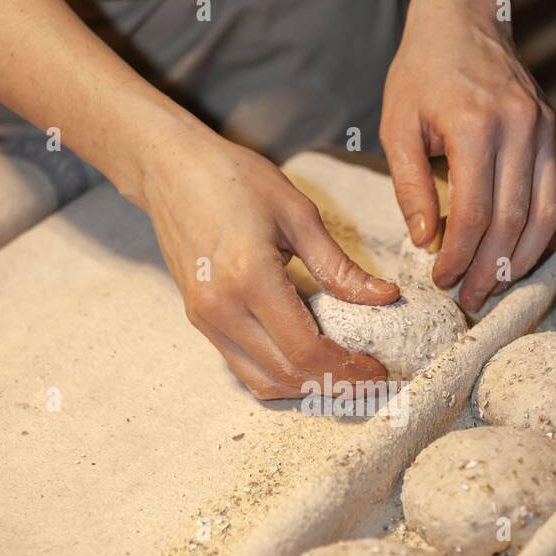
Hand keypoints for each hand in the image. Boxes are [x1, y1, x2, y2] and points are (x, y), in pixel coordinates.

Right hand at [137, 117, 398, 398]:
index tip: (377, 368)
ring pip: (263, 381)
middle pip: (286, 373)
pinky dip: (279, 374)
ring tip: (342, 372)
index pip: (305, 350)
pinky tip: (307, 360)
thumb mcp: (298, 215)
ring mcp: (205, 319)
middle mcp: (221, 308)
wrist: (171, 169)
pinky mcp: (199, 320)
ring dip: (306, 386)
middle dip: (334, 382)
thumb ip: (340, 267)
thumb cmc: (235, 179)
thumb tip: (385, 298)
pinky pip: (243, 367)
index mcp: (249, 277)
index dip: (347, 368)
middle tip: (368, 376)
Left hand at [380, 0, 555, 313]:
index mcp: (475, 126)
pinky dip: (540, 229)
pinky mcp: (555, 130)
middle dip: (489, 267)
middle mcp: (519, 127)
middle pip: (511, 219)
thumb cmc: (422, 72)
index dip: (458, 256)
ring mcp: (544, 128)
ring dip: (522, 257)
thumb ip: (411, 187)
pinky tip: (517, 251)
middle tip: (469, 298)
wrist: (464, 19)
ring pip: (544, 212)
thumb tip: (426, 241)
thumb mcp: (398, 127)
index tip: (441, 279)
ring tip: (496, 285)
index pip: (473, 212)